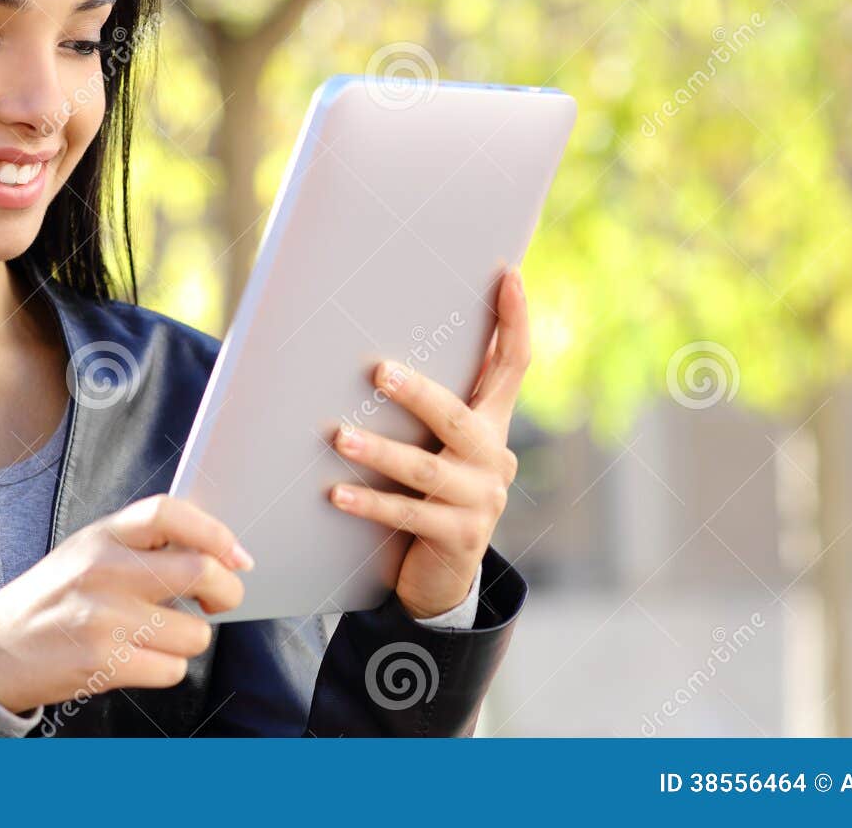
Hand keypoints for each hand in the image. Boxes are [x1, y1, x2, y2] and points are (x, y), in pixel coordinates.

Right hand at [0, 494, 252, 712]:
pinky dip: (167, 668)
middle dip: (226, 590)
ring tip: (158, 635)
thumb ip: (142, 543)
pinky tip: (139, 658)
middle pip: (199, 570)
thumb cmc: (55, 597)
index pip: (169, 513)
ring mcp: (104, 618)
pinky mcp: (103, 662)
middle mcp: (104, 570)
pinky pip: (172, 669)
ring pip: (194, 632)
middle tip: (219, 600)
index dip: (215, 532)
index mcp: (103, 535)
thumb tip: (217, 551)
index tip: (237, 555)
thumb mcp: (89, 549)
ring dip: (189, 639)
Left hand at [326, 263, 528, 618]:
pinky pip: (409, 515)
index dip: (515, 320)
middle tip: (378, 372)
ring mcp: (482, 500)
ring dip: (380, 452)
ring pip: (427, 470)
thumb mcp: (440, 447)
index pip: (514, 365)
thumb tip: (385, 340)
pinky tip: (336, 493)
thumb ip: (434, 403)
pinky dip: (370, 502)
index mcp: (492, 426)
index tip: (508, 274)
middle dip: (418, 394)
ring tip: (340, 436)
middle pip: (457, 418)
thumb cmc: (430, 493)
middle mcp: (495, 458)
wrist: (442, 578)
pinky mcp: (461, 538)